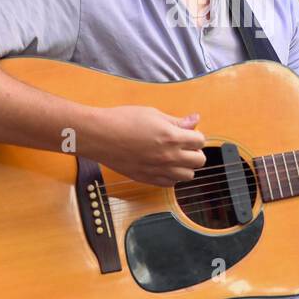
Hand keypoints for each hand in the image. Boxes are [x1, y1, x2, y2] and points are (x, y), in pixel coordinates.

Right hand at [86, 105, 207, 186]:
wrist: (99, 136)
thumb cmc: (122, 120)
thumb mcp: (153, 114)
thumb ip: (177, 121)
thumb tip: (195, 120)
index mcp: (171, 138)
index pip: (200, 141)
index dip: (196, 135)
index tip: (189, 133)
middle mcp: (168, 157)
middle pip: (199, 161)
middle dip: (195, 151)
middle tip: (184, 144)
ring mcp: (158, 170)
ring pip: (187, 176)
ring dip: (185, 166)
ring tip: (174, 156)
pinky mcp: (147, 179)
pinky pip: (170, 184)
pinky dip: (172, 176)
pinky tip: (163, 166)